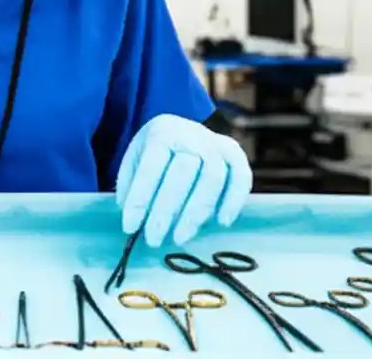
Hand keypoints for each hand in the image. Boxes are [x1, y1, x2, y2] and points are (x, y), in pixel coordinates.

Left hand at [116, 114, 251, 246]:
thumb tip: (134, 225)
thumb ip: (132, 189)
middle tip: (154, 239)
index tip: (130, 227)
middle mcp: (191, 134)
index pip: (150, 167)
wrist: (181, 133)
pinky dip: (233, 200)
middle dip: (166, 210)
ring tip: (180, 237)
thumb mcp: (135, 162)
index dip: (140, 199)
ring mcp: (216, 143)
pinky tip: (222, 222)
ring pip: (212, 177)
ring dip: (196, 212)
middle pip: (182, 172)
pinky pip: (241, 176)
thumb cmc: (155, 156)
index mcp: (161, 132)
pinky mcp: (235, 154)